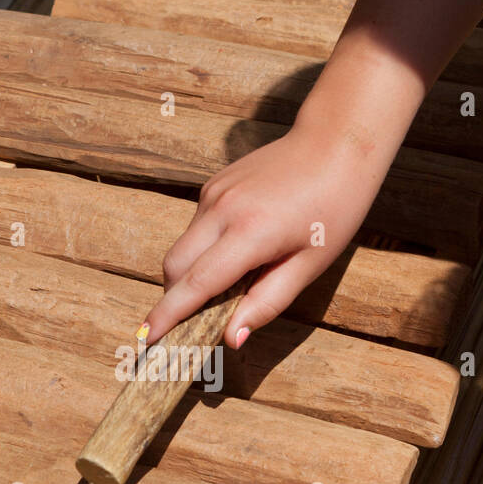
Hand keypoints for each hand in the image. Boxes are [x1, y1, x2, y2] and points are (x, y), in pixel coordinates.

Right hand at [139, 118, 387, 348]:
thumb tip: (231, 337)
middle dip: (175, 299)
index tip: (147, 340)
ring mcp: (214, 194)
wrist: (335, 143)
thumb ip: (267, 302)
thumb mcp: (310, 265)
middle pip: (175, 267)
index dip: (168, 315)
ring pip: (182, 247)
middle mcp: (222, 210)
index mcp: (249, 233)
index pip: (195, 284)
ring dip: (191, 274)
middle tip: (191, 323)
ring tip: (228, 285)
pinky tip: (238, 250)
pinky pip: (196, 228)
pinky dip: (204, 249)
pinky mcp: (214, 185)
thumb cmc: (333, 209)